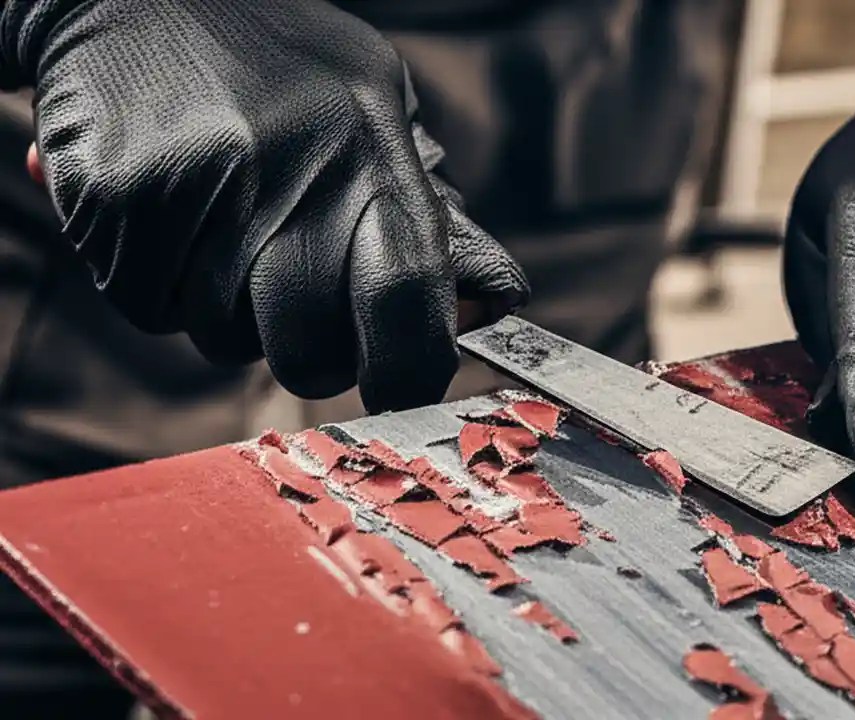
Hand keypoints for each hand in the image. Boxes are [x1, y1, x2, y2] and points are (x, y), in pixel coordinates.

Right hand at [2, 0, 527, 412]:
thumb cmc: (277, 67)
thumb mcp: (375, 106)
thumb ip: (430, 211)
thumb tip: (495, 301)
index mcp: (370, 148)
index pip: (407, 294)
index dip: (411, 368)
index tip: (404, 391)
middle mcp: (291, 169)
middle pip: (311, 353)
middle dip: (309, 354)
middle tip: (295, 297)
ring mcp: (200, 187)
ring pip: (224, 341)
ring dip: (228, 309)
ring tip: (224, 219)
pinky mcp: (120, 202)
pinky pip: (150, 311)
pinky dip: (160, 285)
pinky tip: (172, 213)